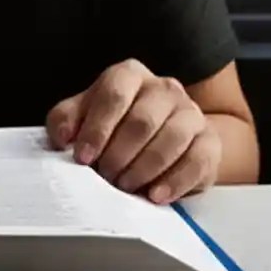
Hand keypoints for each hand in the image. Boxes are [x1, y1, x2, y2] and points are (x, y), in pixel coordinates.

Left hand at [46, 59, 220, 204]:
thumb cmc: (116, 126)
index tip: (83, 157)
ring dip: (144, 168)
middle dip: (119, 154)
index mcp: (129, 75)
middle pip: (142, 120)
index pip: (114, 94)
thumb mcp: (84, 116)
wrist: (164, 138)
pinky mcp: (210, 140)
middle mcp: (164, 88)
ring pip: (172, 138)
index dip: (97, 128)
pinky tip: (155, 195)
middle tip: (105, 176)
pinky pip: (197, 161)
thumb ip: (66, 120)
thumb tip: (61, 137)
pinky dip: (174, 182)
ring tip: (125, 186)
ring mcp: (191, 112)